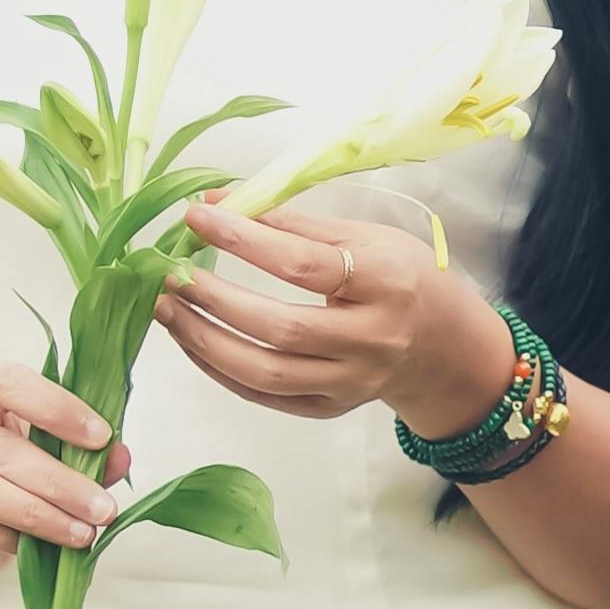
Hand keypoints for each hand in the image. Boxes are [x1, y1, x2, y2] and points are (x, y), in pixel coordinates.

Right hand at [0, 363, 131, 575]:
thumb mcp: (28, 435)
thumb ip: (73, 442)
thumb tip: (119, 458)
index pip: (6, 382)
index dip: (56, 408)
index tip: (101, 437)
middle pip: (0, 448)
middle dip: (61, 481)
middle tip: (104, 507)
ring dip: (43, 516)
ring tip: (84, 532)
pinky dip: (17, 539)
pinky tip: (49, 545)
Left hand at [153, 203, 516, 436]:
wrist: (443, 346)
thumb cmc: (400, 277)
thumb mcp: (366, 236)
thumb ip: (294, 221)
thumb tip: (218, 200)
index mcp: (386, 282)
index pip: (305, 265)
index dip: (245, 239)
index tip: (197, 216)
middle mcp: (371, 339)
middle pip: (281, 327)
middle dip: (215, 299)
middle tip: (170, 272)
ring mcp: (350, 382)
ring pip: (265, 373)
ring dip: (204, 340)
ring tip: (166, 307)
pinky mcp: (330, 408)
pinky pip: (264, 397)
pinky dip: (219, 369)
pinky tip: (191, 339)